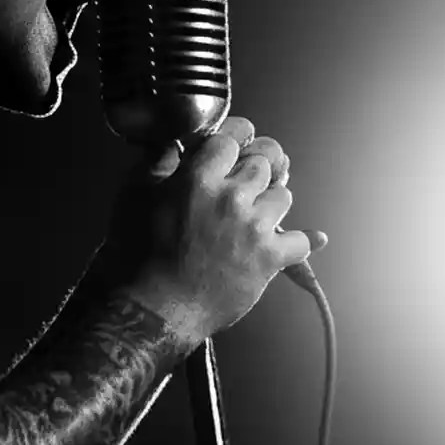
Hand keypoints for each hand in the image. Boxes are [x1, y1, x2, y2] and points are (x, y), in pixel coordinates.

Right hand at [101, 116, 322, 347]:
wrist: (150, 308)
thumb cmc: (135, 254)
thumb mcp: (133, 194)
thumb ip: (158, 160)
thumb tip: (175, 141)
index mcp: (199, 178)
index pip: (234, 136)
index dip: (236, 136)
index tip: (237, 142)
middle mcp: (232, 198)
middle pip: (264, 161)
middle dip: (255, 166)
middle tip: (246, 177)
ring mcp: (254, 229)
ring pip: (283, 195)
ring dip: (271, 200)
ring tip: (256, 212)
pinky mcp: (268, 260)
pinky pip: (301, 243)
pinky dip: (305, 240)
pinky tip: (311, 238)